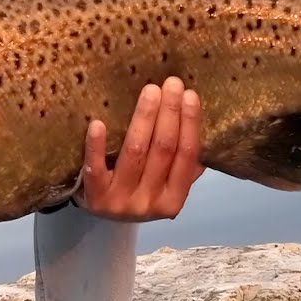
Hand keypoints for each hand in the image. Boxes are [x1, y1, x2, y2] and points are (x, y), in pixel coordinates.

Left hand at [78, 76, 204, 221]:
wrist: (101, 215)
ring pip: (135, 153)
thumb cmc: (138, 189)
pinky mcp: (95, 199)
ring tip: (150, 91)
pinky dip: (96, 146)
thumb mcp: (164, 185)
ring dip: (144, 118)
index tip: (190, 95)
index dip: (189, 124)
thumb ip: (183, 164)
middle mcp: (150, 203)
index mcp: (174, 200)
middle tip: (171, 84)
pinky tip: (98, 124)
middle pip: (163, 150)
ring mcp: (121, 202)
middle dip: (169, 113)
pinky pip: (95, 170)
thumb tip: (205, 125)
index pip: (186, 156)